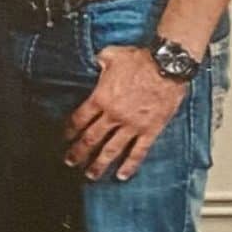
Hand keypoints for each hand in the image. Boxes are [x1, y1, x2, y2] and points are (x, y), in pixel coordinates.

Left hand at [63, 45, 192, 181]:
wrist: (167, 65)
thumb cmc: (140, 59)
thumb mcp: (111, 56)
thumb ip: (99, 62)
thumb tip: (93, 62)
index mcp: (101, 98)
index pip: (79, 119)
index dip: (69, 131)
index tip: (64, 139)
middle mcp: (114, 115)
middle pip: (91, 138)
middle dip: (78, 152)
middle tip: (70, 162)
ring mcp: (132, 125)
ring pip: (111, 149)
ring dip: (99, 163)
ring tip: (90, 175)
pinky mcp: (150, 129)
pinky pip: (138, 151)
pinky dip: (130, 165)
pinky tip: (121, 175)